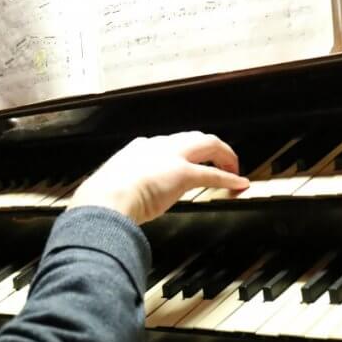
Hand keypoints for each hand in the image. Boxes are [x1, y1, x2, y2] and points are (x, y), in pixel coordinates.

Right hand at [68, 132, 248, 224]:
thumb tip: (118, 203)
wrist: (105, 200)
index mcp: (138, 148)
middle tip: (220, 160)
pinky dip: (229, 178)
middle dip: (210, 147)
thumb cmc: (103, 199)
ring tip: (233, 169)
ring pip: (208, 144)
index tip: (188, 161)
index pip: (168, 143)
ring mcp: (171, 158)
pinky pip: (213, 174)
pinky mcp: (182, 174)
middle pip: (193, 137)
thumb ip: (121, 189)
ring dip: (224, 155)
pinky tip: (239, 184)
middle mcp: (157, 146)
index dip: (183, 152)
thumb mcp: (111, 186)